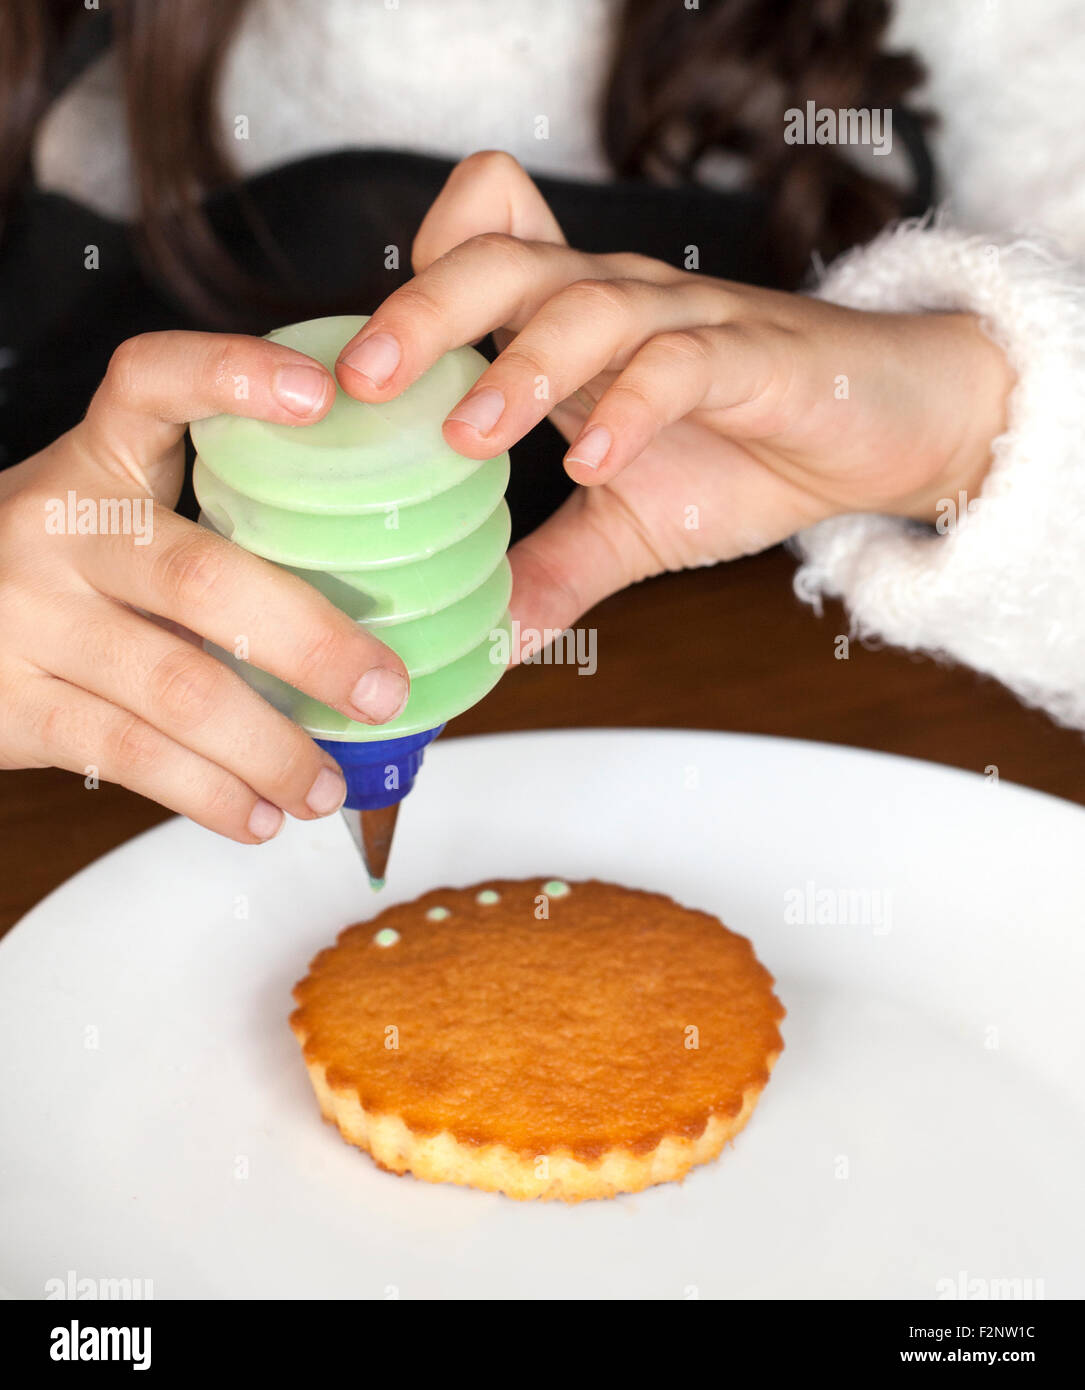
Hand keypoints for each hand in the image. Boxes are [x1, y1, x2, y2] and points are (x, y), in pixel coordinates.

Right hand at [0, 332, 409, 840]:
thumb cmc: (63, 573)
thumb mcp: (114, 522)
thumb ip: (209, 534)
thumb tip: (374, 607)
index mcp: (97, 462)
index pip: (152, 384)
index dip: (231, 375)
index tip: (320, 393)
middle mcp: (58, 528)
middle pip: (201, 579)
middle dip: (310, 644)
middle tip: (383, 690)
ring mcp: (29, 619)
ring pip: (175, 688)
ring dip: (271, 749)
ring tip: (328, 787)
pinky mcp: (15, 704)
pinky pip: (131, 755)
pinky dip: (209, 794)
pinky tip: (259, 818)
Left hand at [336, 151, 1014, 643]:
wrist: (879, 434)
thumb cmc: (747, 457)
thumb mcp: (627, 528)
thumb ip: (549, 574)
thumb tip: (479, 649)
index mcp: (568, 328)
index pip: (471, 249)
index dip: (405, 292)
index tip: (349, 377)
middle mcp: (613, 304)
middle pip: (498, 258)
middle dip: (421, 311)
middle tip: (362, 385)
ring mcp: (684, 320)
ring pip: (584, 305)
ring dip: (518, 368)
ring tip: (465, 436)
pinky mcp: (753, 354)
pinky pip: (680, 362)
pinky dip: (631, 411)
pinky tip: (595, 466)